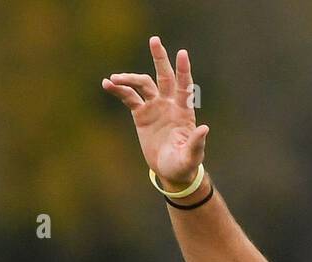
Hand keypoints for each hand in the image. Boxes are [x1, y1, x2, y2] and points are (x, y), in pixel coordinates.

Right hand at [102, 36, 207, 186]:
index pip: (184, 87)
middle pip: (164, 77)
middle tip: (155, 40)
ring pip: (142, 84)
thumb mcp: (191, 157)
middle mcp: (169, 105)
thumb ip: (196, 143)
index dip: (183, 70)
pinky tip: (107, 84)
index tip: (182, 53)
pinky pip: (128, 97)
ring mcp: (155, 107)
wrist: (170, 172)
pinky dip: (118, 90)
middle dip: (160, 59)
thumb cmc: (184, 166)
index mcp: (184, 112)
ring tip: (114, 79)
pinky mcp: (141, 114)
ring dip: (129, 79)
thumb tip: (204, 128)